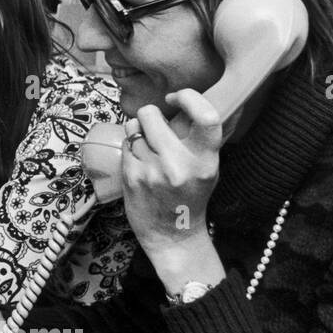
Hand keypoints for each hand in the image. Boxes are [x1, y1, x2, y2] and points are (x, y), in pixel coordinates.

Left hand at [121, 91, 222, 257]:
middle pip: (152, 115)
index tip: (176, 97)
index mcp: (206, 161)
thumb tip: (180, 104)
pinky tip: (140, 163)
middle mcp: (180, 165)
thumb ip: (198, 140)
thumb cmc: (189, 197)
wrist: (173, 235)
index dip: (189, 97)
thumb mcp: (206, 168)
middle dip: (149, 115)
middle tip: (154, 125)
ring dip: (138, 133)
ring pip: (133, 128)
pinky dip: (130, 148)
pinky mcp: (132, 178)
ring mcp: (153, 172)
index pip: (206, 116)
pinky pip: (125, 144)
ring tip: (149, 150)